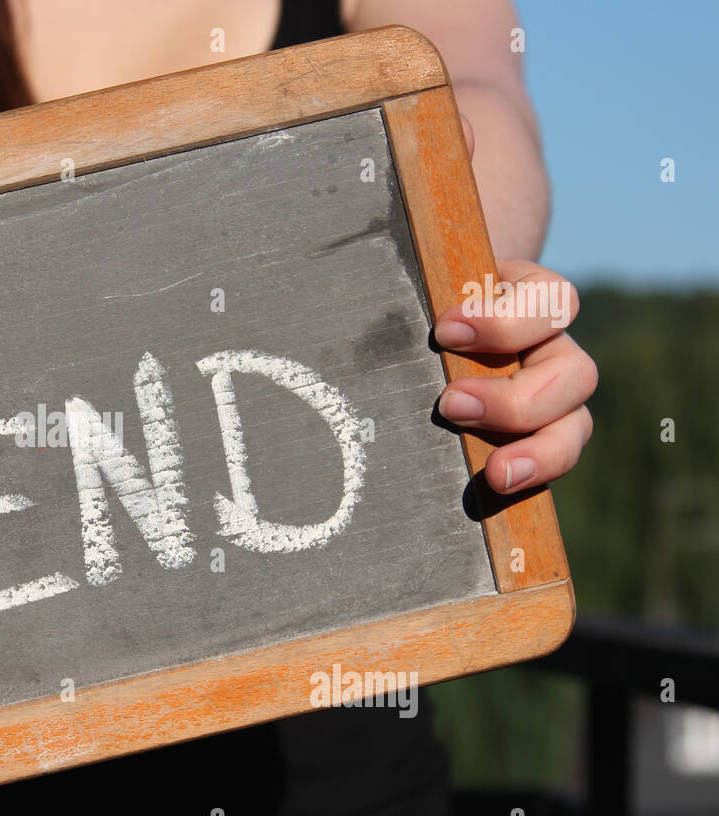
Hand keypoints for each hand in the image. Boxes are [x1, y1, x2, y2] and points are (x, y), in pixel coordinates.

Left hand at [432, 115, 596, 493]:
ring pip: (569, 424)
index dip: (508, 319)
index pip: (548, 306)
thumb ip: (448, 165)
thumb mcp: (439, 197)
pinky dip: (529, 479)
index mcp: (521, 291)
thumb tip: (446, 127)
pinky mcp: (509, 430)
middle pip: (569, 376)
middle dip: (520, 395)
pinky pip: (539, 458)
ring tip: (493, 472)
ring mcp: (528, 391)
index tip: (447, 323)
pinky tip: (494, 500)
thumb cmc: (434, 233)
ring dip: (540, 451)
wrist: (435, 267)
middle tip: (454, 401)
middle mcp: (538, 345)